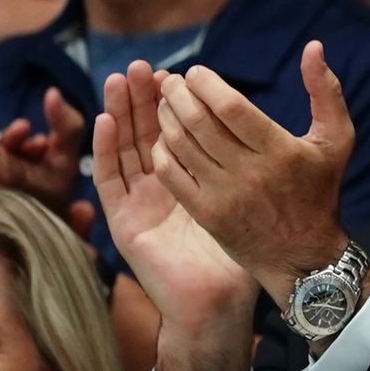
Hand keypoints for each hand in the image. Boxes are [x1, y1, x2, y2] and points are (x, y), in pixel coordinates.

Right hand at [94, 62, 256, 370]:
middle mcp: (161, 190)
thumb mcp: (247, 204)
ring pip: (124, 150)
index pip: (176, 134)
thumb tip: (265, 134)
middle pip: (146, 135)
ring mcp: (138, 205)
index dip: (172, 104)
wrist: (218, 304)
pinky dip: (105, 150)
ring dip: (120, 114)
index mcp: (190, 182)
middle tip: (142, 66)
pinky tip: (106, 121)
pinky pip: (109, 181)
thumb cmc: (240, 258)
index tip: (174, 72)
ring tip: (120, 80)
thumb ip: (248, 170)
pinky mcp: (123, 223)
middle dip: (142, 100)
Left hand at [150, 41, 355, 303]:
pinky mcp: (207, 214)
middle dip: (178, 95)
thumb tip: (314, 47)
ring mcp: (225, 195)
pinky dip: (162, 151)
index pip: (231, 107)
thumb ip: (326, 91)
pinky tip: (164, 138)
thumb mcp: (337, 139)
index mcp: (282, 151)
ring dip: (166, 118)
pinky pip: (172, 174)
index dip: (207, 84)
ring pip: (181, 145)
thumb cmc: (319, 191)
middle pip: (200, 122)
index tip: (196, 73)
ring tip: (165, 104)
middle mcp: (252, 173)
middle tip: (172, 82)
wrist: (303, 255)